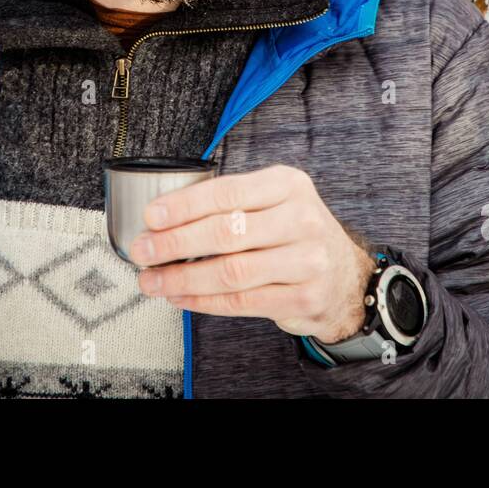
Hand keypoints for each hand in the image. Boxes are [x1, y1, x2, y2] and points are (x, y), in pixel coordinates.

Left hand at [126, 164, 376, 342]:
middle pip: (226, 232)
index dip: (184, 205)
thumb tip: (163, 216)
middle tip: (143, 251)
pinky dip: (202, 301)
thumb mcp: (275, 202)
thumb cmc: (294, 233)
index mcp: (289, 185)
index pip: (228, 193)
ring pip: (231, 272)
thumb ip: (230, 203)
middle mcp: (301, 219)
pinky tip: (179, 296)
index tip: (151, 217)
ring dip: (183, 277)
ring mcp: (307, 261)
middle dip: (175, 243)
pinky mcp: (304, 298)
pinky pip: (241, 302)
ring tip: (152, 280)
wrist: (346, 277)